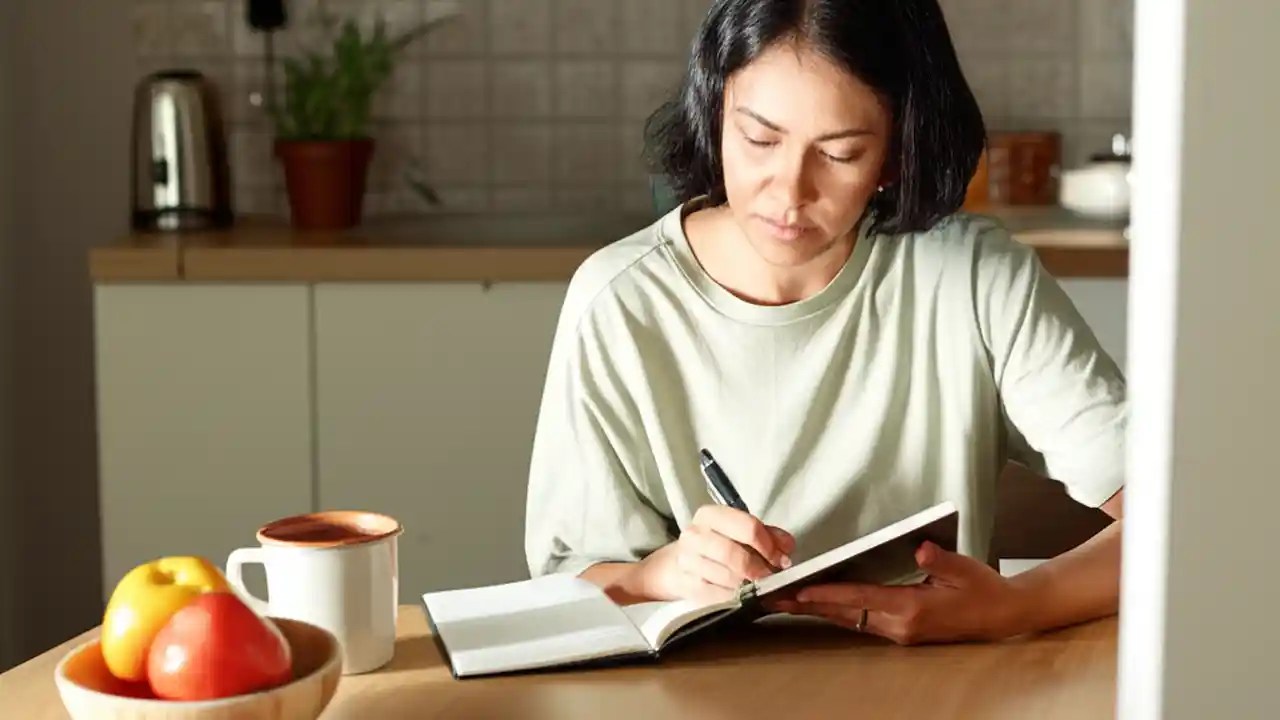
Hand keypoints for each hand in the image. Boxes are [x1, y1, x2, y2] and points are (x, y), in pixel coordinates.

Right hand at [634, 505, 794, 603]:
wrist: (674, 566)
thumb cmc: (714, 545)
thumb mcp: (739, 532)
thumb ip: (767, 535)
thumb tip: (787, 546)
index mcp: (710, 515)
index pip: (747, 526)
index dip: (769, 545)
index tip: (781, 558)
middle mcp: (695, 535)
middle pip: (734, 554)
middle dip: (759, 569)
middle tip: (772, 578)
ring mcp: (688, 562)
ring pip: (728, 578)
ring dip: (750, 587)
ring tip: (760, 588)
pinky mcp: (688, 586)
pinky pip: (719, 596)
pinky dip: (737, 599)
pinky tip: (745, 598)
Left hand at [765, 541, 1024, 644]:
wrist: (1003, 615)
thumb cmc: (984, 590)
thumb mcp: (964, 568)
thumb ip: (938, 558)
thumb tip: (919, 548)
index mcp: (913, 609)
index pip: (860, 599)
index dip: (828, 594)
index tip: (800, 590)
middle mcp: (901, 625)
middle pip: (845, 614)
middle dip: (809, 605)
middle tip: (776, 598)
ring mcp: (900, 632)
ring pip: (850, 620)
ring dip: (819, 610)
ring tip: (788, 600)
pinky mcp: (902, 632)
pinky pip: (862, 621)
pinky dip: (838, 612)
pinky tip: (820, 605)